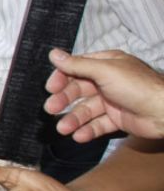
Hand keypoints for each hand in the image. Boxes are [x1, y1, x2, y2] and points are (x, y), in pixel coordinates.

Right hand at [43, 48, 163, 140]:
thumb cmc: (138, 87)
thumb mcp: (104, 71)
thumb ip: (77, 65)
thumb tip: (53, 54)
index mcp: (106, 64)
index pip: (77, 68)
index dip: (62, 78)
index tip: (51, 88)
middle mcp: (108, 81)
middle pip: (78, 90)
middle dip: (64, 100)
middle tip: (51, 109)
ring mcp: (112, 101)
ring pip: (86, 110)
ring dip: (73, 119)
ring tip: (64, 129)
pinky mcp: (117, 119)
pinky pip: (97, 125)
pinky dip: (87, 131)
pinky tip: (79, 136)